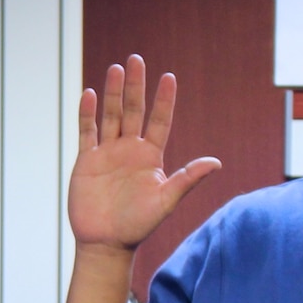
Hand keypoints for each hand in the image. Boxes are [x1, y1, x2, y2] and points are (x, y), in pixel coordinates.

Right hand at [68, 55, 219, 250]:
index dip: (164, 100)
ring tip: (115, 69)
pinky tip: (88, 94)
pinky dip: (87, 113)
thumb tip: (216, 162)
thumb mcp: (166, 200)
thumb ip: (188, 178)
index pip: (159, 121)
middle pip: (133, 110)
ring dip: (111, 93)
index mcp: (151, 156)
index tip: (168, 77)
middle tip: (135, 59)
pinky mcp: (86, 160)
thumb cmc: (139, 225)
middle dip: (134, 85)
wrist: (106, 243)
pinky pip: (86, 132)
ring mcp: (107, 153)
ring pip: (110, 115)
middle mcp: (129, 149)